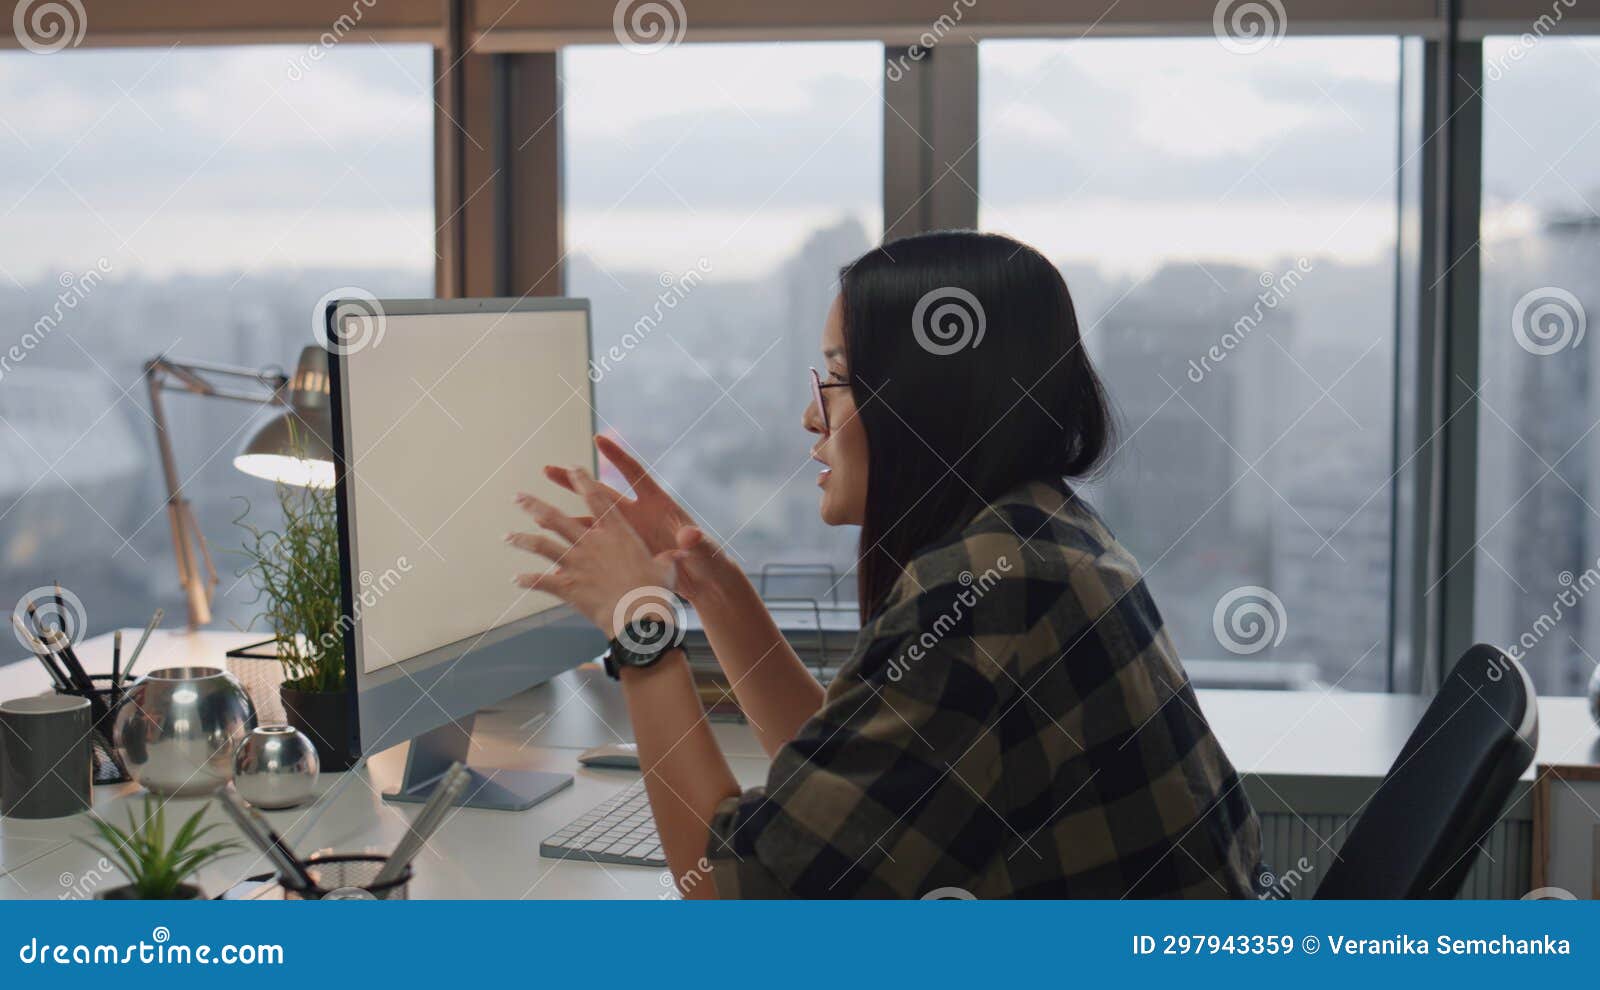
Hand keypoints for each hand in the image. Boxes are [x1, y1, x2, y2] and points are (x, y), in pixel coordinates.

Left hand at [508, 467, 674, 638]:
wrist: (640, 615)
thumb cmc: (656, 590)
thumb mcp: (668, 569)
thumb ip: (669, 559)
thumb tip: (682, 554)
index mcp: (617, 532)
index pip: (597, 499)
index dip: (583, 481)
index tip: (572, 468)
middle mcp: (592, 542)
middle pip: (557, 518)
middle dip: (535, 505)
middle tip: (518, 497)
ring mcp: (576, 563)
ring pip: (542, 545)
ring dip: (523, 540)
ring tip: (507, 537)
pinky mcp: (568, 586)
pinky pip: (542, 581)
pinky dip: (528, 581)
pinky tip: (516, 580)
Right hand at [542, 435, 733, 601]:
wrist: (702, 585)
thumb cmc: (707, 563)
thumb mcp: (701, 552)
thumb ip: (694, 542)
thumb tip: (690, 535)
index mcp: (657, 505)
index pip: (634, 474)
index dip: (618, 457)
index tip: (598, 438)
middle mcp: (636, 516)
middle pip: (600, 494)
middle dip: (574, 481)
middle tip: (548, 470)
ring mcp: (625, 537)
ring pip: (588, 521)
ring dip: (563, 516)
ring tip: (535, 509)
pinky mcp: (621, 557)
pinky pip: (592, 549)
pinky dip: (572, 549)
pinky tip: (549, 550)